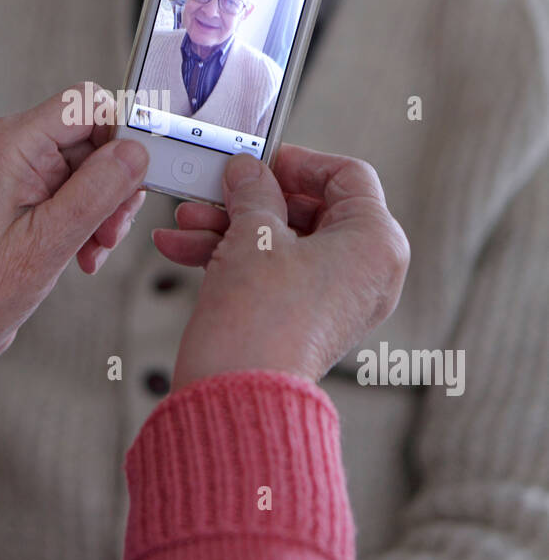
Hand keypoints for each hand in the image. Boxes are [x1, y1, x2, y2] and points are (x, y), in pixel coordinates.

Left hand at [0, 85, 147, 394]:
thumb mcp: (46, 245)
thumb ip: (95, 193)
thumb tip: (136, 152)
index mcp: (10, 146)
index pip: (86, 104)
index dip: (121, 135)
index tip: (139, 176)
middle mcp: (13, 149)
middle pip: (94, 138)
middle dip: (115, 185)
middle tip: (111, 231)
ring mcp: (19, 174)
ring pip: (92, 168)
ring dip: (106, 209)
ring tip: (96, 249)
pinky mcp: (26, 198)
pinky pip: (77, 193)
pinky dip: (91, 222)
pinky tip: (85, 256)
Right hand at [153, 145, 409, 391]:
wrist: (237, 398)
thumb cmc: (261, 320)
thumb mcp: (252, 234)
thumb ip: (253, 191)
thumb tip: (248, 171)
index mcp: (376, 242)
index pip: (347, 176)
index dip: (298, 163)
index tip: (259, 161)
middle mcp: (367, 271)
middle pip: (310, 210)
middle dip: (250, 200)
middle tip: (213, 191)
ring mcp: (337, 299)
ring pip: (284, 243)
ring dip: (231, 227)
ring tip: (185, 222)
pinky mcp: (307, 320)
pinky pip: (275, 273)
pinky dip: (234, 258)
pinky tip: (183, 248)